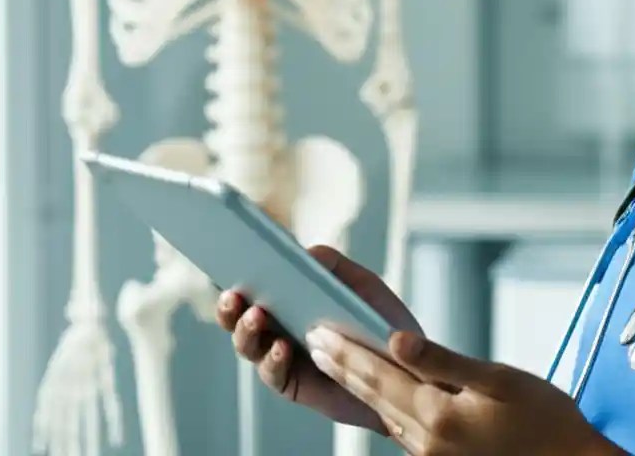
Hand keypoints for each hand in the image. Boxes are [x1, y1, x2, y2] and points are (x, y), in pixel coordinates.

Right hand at [214, 245, 422, 432]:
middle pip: (238, 314)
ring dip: (246, 329)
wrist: (405, 370)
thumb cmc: (380, 321)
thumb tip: (304, 252)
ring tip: (257, 315)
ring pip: (248, 343)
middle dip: (231, 303)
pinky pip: (272, 372)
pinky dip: (273, 358)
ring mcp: (279, 354)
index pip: (252, 281)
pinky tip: (282, 347)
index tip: (229, 257)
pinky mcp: (290, 382)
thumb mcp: (361, 285)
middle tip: (235, 292)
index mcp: (287, 297)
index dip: (234, 269)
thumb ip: (334, 266)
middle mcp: (275, 325)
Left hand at [305, 327, 624, 455]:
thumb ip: (443, 360)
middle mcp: (427, 440)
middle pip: (372, 396)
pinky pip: (402, 429)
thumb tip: (397, 339)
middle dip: (341, 367)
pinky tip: (380, 396)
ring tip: (336, 362)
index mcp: (438, 415)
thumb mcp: (499, 380)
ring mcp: (433, 455)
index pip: (378, 376)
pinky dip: (382, 406)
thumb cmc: (545, 421)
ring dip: (356, 386)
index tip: (319, 331)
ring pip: (383, 413)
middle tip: (313, 341)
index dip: (346, 351)